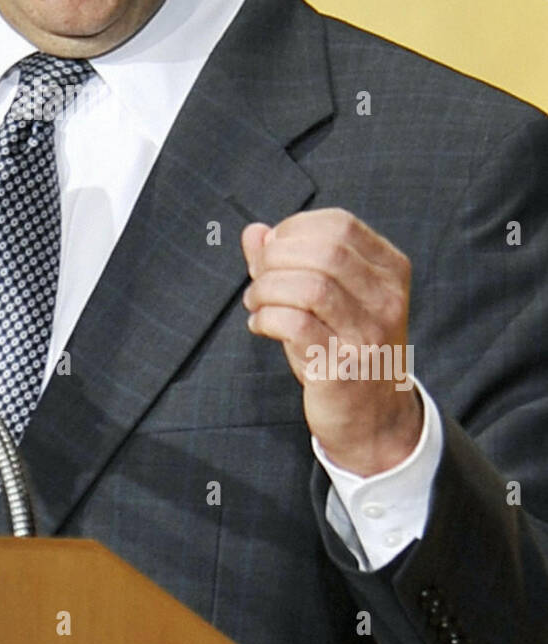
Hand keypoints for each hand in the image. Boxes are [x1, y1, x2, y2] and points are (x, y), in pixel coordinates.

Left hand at [241, 208, 421, 476]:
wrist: (372, 418)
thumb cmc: (342, 347)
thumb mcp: (324, 298)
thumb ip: (288, 260)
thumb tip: (254, 231)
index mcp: (390, 272)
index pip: (340, 225)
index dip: (295, 228)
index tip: (272, 250)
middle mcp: (387, 300)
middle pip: (325, 251)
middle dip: (277, 258)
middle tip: (259, 278)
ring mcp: (370, 335)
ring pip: (311, 286)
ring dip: (267, 289)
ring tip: (255, 302)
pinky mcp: (344, 367)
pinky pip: (296, 325)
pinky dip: (266, 318)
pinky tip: (260, 325)